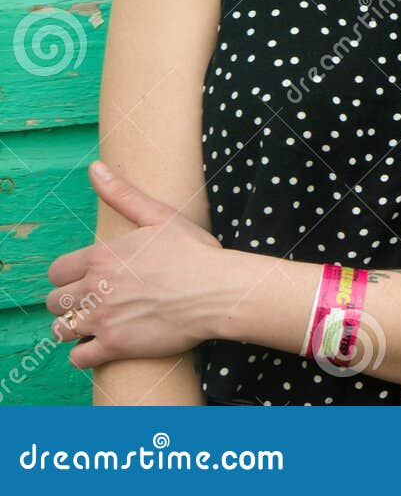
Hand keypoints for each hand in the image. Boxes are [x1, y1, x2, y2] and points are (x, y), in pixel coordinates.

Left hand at [44, 161, 226, 368]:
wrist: (219, 291)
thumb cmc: (195, 253)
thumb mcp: (160, 216)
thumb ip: (122, 194)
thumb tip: (95, 168)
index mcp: (101, 257)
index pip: (57, 272)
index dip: (68, 277)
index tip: (84, 281)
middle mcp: (95, 288)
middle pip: (54, 302)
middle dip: (68, 302)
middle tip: (91, 303)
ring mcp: (103, 319)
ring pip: (61, 330)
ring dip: (71, 328)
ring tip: (92, 325)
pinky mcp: (115, 345)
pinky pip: (79, 358)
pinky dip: (83, 355)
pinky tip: (99, 347)